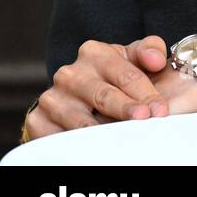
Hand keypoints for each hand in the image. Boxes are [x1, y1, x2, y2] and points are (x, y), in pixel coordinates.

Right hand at [24, 36, 169, 139]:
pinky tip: (96, 147)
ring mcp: (51, 98)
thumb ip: (150, 50)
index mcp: (94, 53)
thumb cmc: (113, 75)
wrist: (75, 95)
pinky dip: (79, 144)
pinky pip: (61, 138)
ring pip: (83, 122)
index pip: (126, 75)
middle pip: (104, 96)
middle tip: (145, 121)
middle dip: (127, 110)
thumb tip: (156, 60)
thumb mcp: (132, 57)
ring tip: (124, 137)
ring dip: (106, 131)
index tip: (160, 110)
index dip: (146, 94)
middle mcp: (69, 74)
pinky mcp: (37, 120)